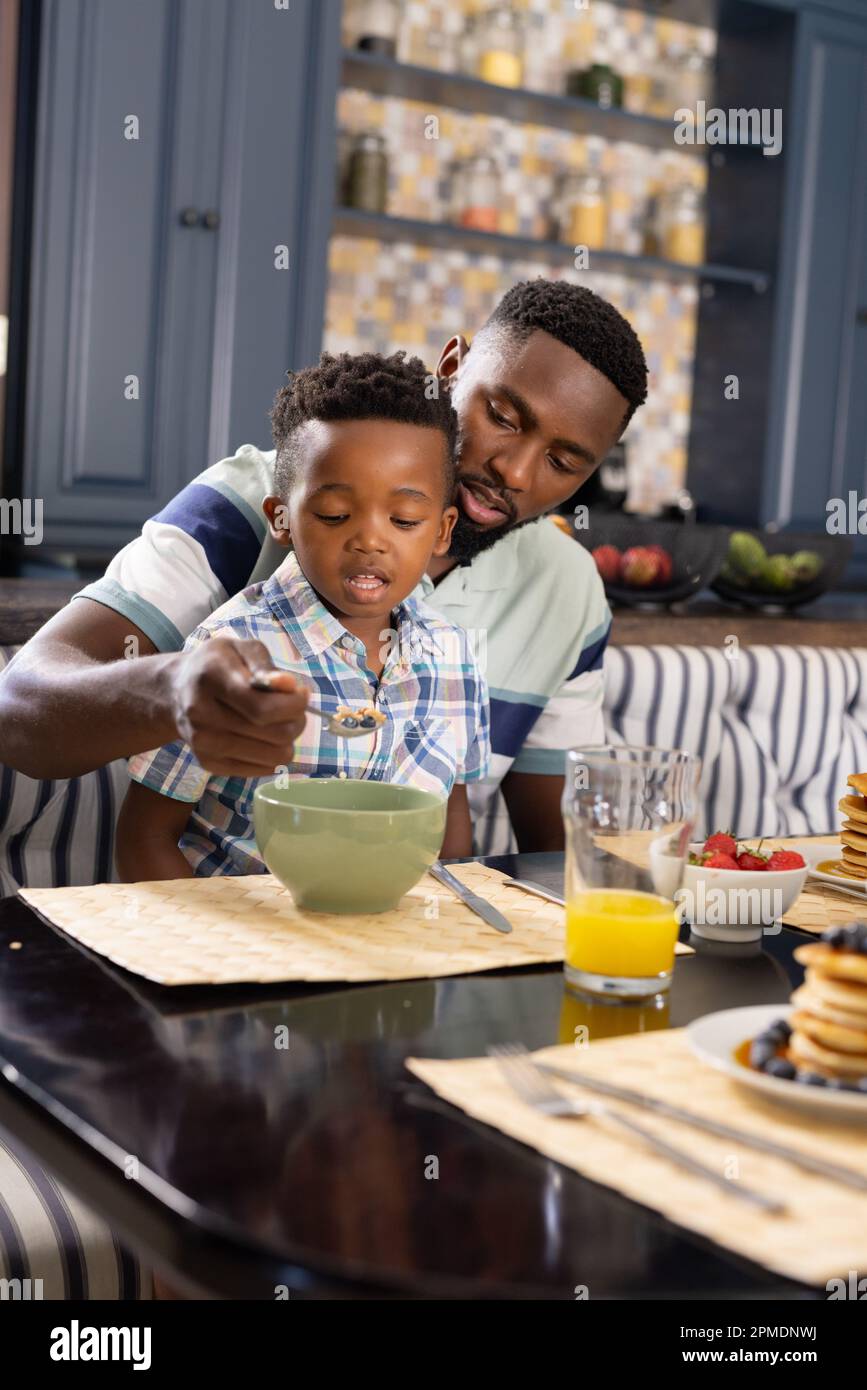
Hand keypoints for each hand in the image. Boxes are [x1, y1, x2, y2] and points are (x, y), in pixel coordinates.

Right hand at [169, 638, 307, 776]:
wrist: (177, 691)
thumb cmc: (217, 665)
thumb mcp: (240, 649)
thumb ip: (266, 666)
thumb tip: (290, 686)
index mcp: (210, 680)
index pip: (264, 709)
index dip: (295, 704)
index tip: (301, 693)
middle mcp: (201, 716)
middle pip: (276, 735)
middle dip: (297, 720)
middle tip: (292, 707)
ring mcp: (203, 745)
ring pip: (275, 757)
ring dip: (288, 739)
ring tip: (277, 721)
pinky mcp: (210, 764)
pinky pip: (264, 769)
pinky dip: (272, 753)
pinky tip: (262, 736)